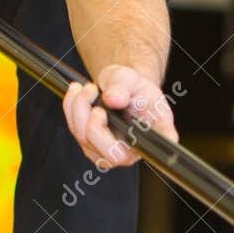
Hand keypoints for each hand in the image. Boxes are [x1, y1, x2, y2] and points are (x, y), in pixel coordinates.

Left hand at [62, 65, 177, 170]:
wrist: (118, 88)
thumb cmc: (131, 87)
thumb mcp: (129, 78)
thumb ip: (122, 86)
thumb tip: (113, 99)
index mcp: (156, 132)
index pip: (161, 145)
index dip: (153, 145)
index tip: (141, 129)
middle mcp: (135, 150)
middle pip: (113, 154)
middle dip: (94, 122)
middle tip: (94, 92)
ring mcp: (111, 153)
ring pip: (87, 139)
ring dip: (79, 107)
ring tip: (88, 88)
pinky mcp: (92, 147)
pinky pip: (75, 130)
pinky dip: (71, 108)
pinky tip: (78, 93)